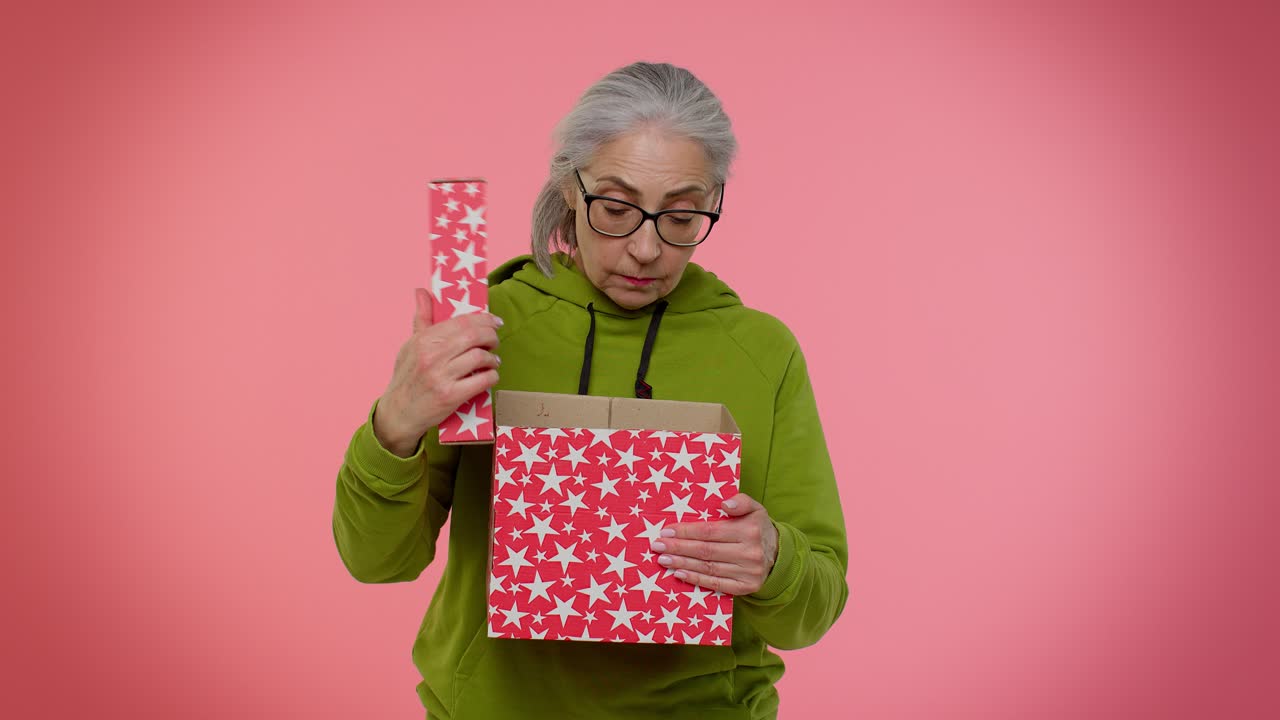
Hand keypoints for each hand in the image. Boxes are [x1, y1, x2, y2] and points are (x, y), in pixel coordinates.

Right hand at [372, 288, 501, 455]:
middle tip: (494, 341)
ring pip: (480, 357)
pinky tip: (489, 375)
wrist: (398, 413)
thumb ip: (422, 318)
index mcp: (424, 340)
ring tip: (492, 360)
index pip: (462, 321)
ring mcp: (441, 376)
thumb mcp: (410, 345)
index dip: (484, 319)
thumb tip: (421, 292)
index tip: (494, 321)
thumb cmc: (407, 377)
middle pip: (474, 336)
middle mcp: (432, 356)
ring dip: (492, 358)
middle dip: (491, 336)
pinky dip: (491, 376)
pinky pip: (482, 380)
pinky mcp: (451, 396)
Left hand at [649, 493, 779, 595]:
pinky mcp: (745, 587)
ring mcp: (748, 573)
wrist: (778, 555)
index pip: (710, 531)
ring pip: (708, 568)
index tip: (666, 531)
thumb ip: (741, 501)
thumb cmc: (758, 528)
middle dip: (678, 548)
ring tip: (663, 559)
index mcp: (750, 531)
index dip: (686, 531)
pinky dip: (696, 579)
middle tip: (657, 546)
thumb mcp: (755, 509)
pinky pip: (716, 584)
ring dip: (682, 563)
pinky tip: (680, 573)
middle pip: (706, 550)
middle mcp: (749, 553)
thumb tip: (724, 504)